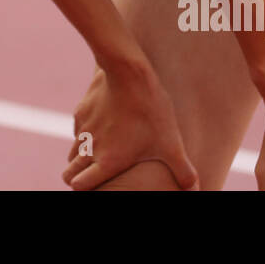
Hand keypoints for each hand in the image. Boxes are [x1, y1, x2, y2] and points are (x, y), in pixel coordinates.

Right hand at [62, 62, 198, 190]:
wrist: (129, 73)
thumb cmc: (150, 111)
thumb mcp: (171, 143)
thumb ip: (183, 170)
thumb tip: (196, 190)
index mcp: (108, 161)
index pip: (80, 186)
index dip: (83, 189)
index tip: (94, 188)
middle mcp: (91, 148)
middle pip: (69, 173)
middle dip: (76, 177)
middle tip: (90, 175)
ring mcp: (83, 129)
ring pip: (72, 152)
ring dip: (80, 157)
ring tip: (99, 153)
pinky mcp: (81, 111)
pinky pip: (78, 129)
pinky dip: (85, 134)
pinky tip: (102, 126)